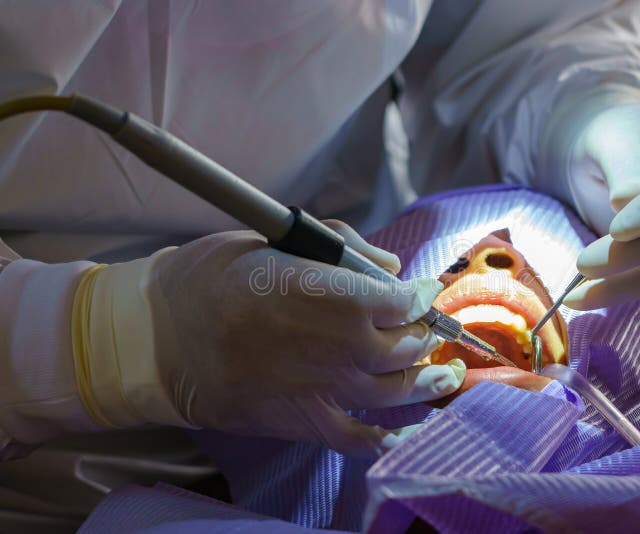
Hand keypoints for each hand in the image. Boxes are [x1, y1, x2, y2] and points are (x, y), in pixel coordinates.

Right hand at [81, 223, 464, 457]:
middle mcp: (324, 344)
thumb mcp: (270, 238)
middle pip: (402, 344)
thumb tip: (393, 267)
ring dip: (429, 381)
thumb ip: (340, 245)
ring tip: (446, 373)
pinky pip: (359, 439)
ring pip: (394, 390)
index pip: (396, 299)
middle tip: (430, 326)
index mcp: (314, 291)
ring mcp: (316, 389)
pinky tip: (414, 430)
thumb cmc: (208, 280)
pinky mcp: (300, 422)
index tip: (424, 288)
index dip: (419, 294)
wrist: (154, 341)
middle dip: (425, 333)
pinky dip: (392, 438)